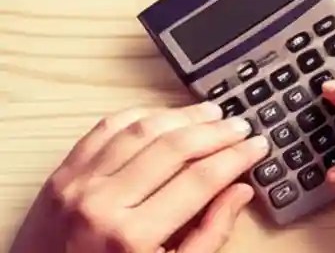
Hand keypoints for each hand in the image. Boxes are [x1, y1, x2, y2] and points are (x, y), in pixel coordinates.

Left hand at [9, 102, 268, 252]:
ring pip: (142, 130)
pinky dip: (139, 115)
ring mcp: (78, 185)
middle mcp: (103, 204)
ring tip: (210, 114)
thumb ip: (208, 236)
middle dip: (216, 133)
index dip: (236, 157)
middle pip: (174, 148)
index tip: (256, 146)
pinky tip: (163, 116)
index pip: (200, 180)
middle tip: (241, 126)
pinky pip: (105, 129)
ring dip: (182, 116)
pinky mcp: (61, 175)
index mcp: (133, 237)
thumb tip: (240, 191)